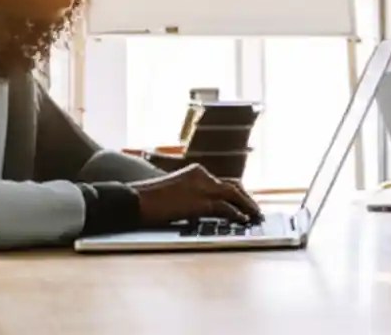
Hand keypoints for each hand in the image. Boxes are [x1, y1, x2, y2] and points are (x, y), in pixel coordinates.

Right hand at [131, 164, 262, 225]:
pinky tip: (243, 219)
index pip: (223, 182)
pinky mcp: (200, 202)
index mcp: (196, 172)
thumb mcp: (175, 192)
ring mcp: (202, 187)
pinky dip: (236, 213)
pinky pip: (225, 207)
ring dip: (247, 206)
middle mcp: (203, 175)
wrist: (134, 200)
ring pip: (233, 194)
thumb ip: (191, 195)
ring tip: (255, 216)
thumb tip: (203, 207)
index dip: (237, 193)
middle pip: (232, 186)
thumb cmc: (148, 199)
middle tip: (255, 210)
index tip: (245, 201)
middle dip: (246, 198)